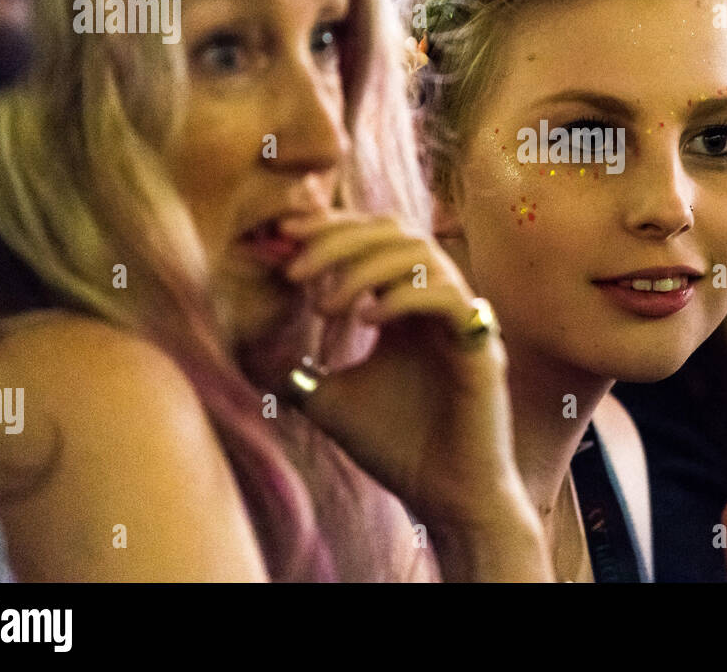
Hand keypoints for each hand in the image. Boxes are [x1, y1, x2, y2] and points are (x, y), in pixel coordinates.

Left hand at [280, 210, 549, 579]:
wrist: (445, 498)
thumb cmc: (396, 448)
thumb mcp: (328, 398)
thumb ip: (296, 366)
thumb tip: (245, 347)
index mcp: (405, 306)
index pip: (372, 238)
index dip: (329, 227)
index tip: (282, 237)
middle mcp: (437, 302)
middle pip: (395, 231)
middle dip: (340, 238)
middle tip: (294, 268)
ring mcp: (463, 320)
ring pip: (422, 253)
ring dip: (365, 268)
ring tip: (325, 304)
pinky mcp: (481, 346)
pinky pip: (448, 296)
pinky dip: (405, 296)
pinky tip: (366, 320)